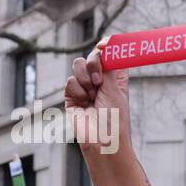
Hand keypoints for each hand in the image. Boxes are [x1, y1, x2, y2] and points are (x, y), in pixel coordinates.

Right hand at [65, 36, 132, 157]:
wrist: (101, 141)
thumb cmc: (114, 119)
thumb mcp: (115, 90)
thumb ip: (109, 67)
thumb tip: (107, 46)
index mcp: (116, 78)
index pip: (110, 54)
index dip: (107, 47)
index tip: (104, 44)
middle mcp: (101, 80)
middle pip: (92, 56)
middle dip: (93, 64)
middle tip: (99, 81)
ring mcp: (85, 87)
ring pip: (78, 65)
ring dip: (85, 80)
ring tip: (92, 96)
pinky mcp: (72, 95)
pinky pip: (70, 81)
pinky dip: (77, 91)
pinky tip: (84, 103)